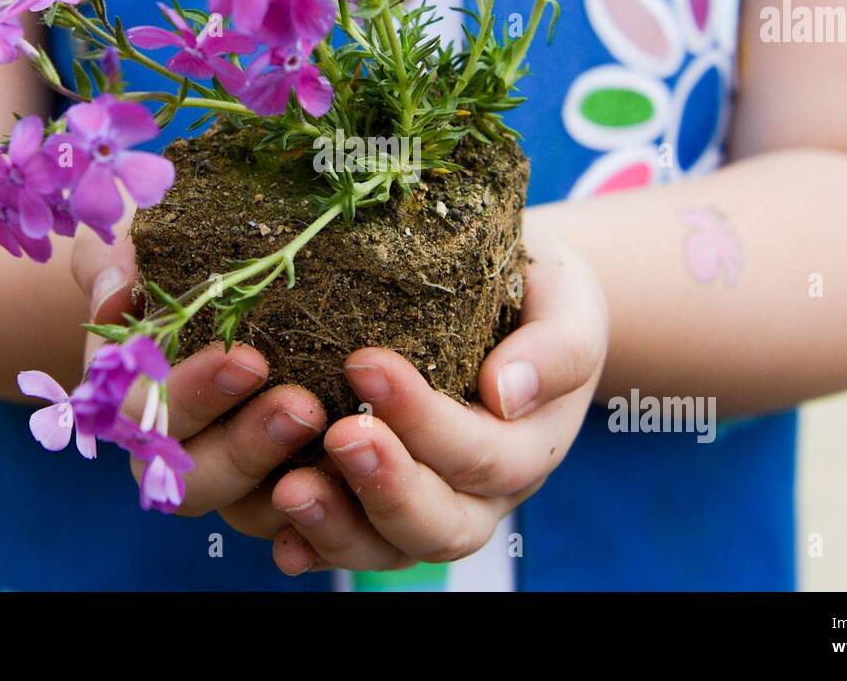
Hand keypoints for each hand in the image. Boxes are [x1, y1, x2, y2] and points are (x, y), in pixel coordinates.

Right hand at [71, 223, 326, 516]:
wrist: (221, 290)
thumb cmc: (169, 266)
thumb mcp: (131, 248)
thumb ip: (111, 262)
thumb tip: (116, 294)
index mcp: (133, 401)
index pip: (150, 415)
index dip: (195, 395)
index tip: (248, 360)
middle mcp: (178, 455)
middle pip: (198, 480)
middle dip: (249, 447)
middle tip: (302, 408)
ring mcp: (234, 482)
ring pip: (252, 513)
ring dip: (294, 485)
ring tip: (340, 434)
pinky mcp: (285, 493)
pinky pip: (303, 524)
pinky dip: (330, 512)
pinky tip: (366, 484)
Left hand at [220, 228, 607, 572]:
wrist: (518, 305)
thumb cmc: (538, 298)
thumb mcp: (567, 306)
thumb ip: (555, 350)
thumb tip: (506, 392)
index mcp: (528, 447)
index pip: (480, 453)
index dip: (424, 420)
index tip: (366, 363)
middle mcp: (480, 496)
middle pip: (439, 525)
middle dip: (387, 484)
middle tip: (339, 434)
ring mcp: (427, 509)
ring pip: (388, 549)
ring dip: (338, 528)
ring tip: (291, 489)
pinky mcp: (375, 507)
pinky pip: (345, 543)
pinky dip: (311, 545)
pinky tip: (279, 534)